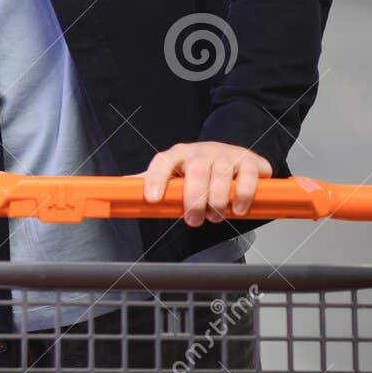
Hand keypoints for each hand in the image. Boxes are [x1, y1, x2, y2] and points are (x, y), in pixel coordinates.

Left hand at [142, 142, 272, 226]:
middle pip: (196, 170)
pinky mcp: (249, 161)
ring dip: (218, 200)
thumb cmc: (199, 169)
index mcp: (178, 155)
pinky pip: (246, 176)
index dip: (156, 179)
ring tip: (215, 216)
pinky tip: (238, 208)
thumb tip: (122, 187)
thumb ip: (152, 180)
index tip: (153, 199)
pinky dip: (242, 194)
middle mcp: (201, 152)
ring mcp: (226, 154)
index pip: (162, 161)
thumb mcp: (174, 173)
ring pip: (221, 174)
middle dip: (194, 198)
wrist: (232, 153)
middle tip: (193, 220)